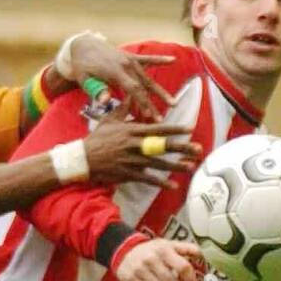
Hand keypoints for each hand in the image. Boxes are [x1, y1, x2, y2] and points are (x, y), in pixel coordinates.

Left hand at [68, 35, 174, 119]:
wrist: (83, 45)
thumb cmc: (82, 66)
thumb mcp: (85, 79)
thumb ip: (96, 90)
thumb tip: (106, 101)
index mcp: (115, 71)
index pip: (133, 89)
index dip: (141, 102)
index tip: (148, 116)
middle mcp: (126, 64)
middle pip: (143, 87)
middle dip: (153, 104)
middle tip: (161, 118)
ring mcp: (130, 60)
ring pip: (148, 78)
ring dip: (159, 92)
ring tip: (173, 103)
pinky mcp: (131, 57)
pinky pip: (148, 59)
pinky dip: (160, 60)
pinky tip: (173, 60)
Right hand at [82, 107, 200, 189]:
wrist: (83, 159)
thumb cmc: (97, 138)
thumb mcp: (110, 120)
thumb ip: (123, 108)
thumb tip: (131, 95)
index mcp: (132, 130)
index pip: (158, 129)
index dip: (175, 129)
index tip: (189, 129)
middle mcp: (134, 145)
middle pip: (162, 146)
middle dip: (181, 147)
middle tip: (198, 149)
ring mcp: (132, 160)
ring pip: (158, 164)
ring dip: (175, 166)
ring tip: (190, 167)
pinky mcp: (128, 174)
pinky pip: (148, 179)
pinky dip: (160, 183)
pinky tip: (173, 185)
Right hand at [115, 239, 204, 280]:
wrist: (124, 249)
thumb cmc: (152, 250)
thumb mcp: (168, 244)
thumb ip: (186, 249)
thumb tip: (202, 256)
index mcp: (164, 249)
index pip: (183, 267)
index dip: (191, 280)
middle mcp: (151, 258)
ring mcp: (140, 269)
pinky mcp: (130, 278)